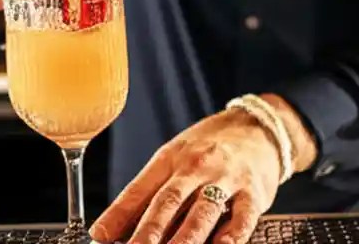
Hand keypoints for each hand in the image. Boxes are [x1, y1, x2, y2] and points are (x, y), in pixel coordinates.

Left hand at [89, 95, 316, 243]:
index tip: (100, 238)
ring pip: (203, 211)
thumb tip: (106, 233)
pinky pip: (244, 215)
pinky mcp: (254, 191)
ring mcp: (227, 178)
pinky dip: (233, 233)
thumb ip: (144, 196)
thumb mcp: (173, 161)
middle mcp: (197, 167)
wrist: (257, 126)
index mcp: (170, 159)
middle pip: (169, 201)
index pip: (140, 189)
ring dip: (185, 238)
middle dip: (149, 232)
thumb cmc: (208, 150)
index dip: (118, 215)